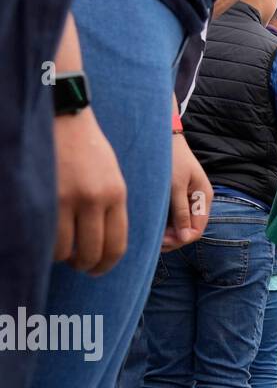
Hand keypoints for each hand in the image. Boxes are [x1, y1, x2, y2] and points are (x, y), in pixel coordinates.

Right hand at [53, 110, 128, 274]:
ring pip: (66, 250)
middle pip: (93, 252)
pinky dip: (46, 246)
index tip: (98, 270)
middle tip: (79, 266)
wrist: (65, 117)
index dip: (107, 265)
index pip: (117, 244)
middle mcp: (96, 199)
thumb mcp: (111, 176)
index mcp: (117, 195)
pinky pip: (47, 236)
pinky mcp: (47, 196)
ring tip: (62, 253)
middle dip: (86, 266)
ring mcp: (70, 199)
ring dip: (63, 258)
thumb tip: (104, 240)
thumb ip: (110, 205)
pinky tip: (47, 241)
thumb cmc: (87, 148)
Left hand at [161, 133, 211, 252]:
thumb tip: (185, 238)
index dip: (181, 239)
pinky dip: (164, 224)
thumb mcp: (176, 186)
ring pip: (181, 226)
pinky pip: (175, 218)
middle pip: (189, 231)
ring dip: (167, 233)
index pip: (197, 230)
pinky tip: (152, 223)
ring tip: (150, 232)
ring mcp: (189, 201)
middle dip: (173, 238)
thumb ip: (181, 212)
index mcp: (204, 198)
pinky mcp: (179, 198)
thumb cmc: (171, 159)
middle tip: (152, 239)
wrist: (165, 139)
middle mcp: (199, 202)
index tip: (162, 240)